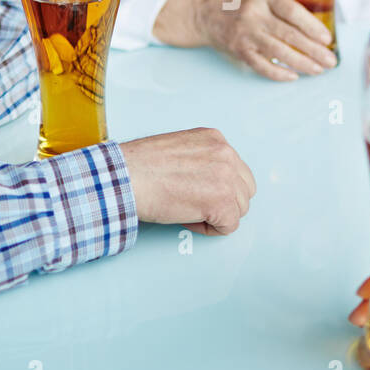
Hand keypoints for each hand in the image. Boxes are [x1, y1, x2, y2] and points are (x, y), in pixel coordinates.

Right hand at [119, 127, 256, 234]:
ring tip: (190, 211)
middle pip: (244, 189)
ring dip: (217, 215)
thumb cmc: (140, 166)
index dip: (218, 186)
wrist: (126, 177)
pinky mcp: (221, 203)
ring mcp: (226, 178)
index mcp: (215, 139)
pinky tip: (189, 219)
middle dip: (224, 201)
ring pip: (239, 208)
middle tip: (198, 205)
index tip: (200, 191)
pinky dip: (210, 229)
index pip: (236, 169)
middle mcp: (225, 154)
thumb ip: (201, 159)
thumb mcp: (180, 149)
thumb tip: (208, 180)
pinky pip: (229, 226)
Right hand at [155, 0, 335, 80]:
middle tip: (331, 61)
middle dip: (314, 51)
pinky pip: (261, 65)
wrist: (202, 12)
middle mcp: (254, 14)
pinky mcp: (239, 50)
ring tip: (318, 69)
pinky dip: (278, 73)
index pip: (292, 11)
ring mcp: (245, 34)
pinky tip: (293, 76)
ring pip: (278, 53)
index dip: (312, 26)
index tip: (327, 38)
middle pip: (289, 35)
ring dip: (302, 64)